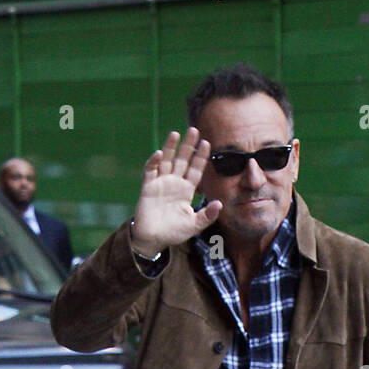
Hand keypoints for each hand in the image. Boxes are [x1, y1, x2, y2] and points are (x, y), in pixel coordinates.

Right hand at [131, 128, 221, 254]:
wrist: (153, 239)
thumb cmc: (173, 232)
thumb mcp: (194, 225)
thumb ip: (207, 216)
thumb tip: (220, 204)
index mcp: (186, 190)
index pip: (196, 170)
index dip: (200, 157)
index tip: (207, 143)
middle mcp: (174, 183)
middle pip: (182, 160)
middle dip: (188, 146)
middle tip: (194, 130)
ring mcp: (160, 183)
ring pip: (167, 161)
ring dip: (170, 147)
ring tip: (176, 134)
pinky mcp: (148, 186)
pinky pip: (150, 171)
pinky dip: (154, 162)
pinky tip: (159, 154)